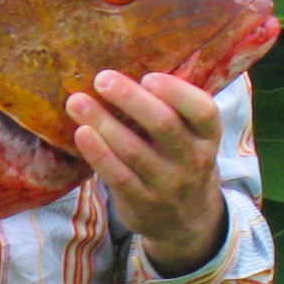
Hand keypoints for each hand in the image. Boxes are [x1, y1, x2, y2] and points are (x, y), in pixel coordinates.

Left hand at [65, 70, 226, 277]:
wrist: (189, 222)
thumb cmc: (180, 159)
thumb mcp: (191, 136)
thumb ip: (170, 107)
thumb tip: (124, 61)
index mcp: (207, 135)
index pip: (203, 111)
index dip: (177, 92)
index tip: (148, 76)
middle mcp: (193, 159)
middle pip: (164, 125)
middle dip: (130, 99)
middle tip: (101, 79)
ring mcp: (168, 184)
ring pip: (134, 150)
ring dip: (103, 122)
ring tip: (76, 102)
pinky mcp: (143, 203)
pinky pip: (118, 177)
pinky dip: (98, 154)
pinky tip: (81, 133)